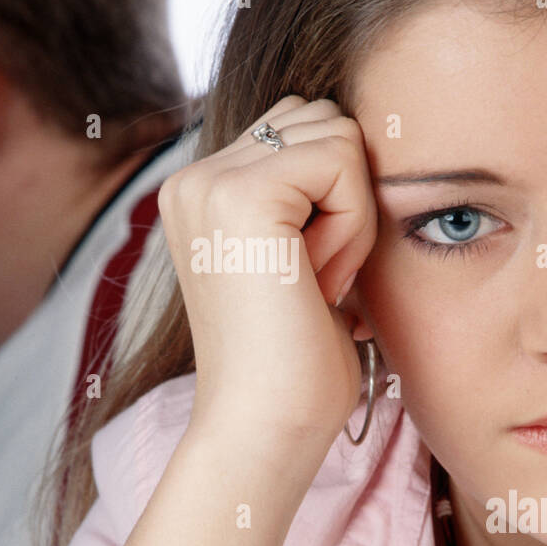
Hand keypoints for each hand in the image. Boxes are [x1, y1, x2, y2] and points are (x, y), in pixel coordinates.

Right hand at [158, 96, 376, 461]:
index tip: (308, 274)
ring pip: (336, 134)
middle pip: (320, 118)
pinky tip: (320, 282)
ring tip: (315, 281)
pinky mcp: (242, 194)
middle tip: (316, 278)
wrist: (265, 427)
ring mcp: (208, 181)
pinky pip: (343, 160)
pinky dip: (354, 224)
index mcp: (198, 189)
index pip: (301, 128)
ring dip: (351, 211)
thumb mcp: (295, 255)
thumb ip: (304, 192)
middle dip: (343, 194)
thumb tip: (353, 133)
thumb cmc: (295, 361)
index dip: (332, 197)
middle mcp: (192, 177)